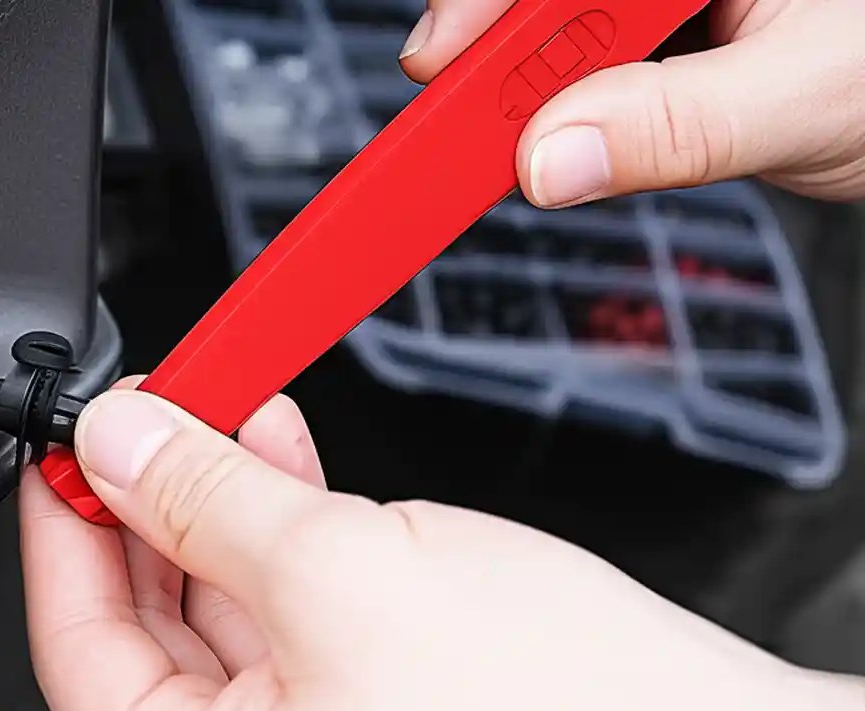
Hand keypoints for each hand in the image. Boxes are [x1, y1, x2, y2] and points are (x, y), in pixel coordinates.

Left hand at [21, 383, 863, 710]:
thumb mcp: (343, 576)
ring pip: (223, 596)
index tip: (68, 443)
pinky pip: (293, 598)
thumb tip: (119, 442)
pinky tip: (281, 447)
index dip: (65, 527)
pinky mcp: (377, 687)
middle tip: (148, 406)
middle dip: (148, 492)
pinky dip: (281, 516)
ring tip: (222, 402)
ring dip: (217, 488)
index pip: (81, 644)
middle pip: (150, 616)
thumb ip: (210, 503)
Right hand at [399, 0, 864, 206]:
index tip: (439, 60)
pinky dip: (566, 105)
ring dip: (529, 82)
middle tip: (457, 114)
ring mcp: (681, 2)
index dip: (488, 0)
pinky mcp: (680, 43)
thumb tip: (552, 159)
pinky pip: (596, 62)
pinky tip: (565, 129)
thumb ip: (676, 126)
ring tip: (502, 135)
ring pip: (567, 26)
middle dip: (497, 44)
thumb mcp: (805, 97)